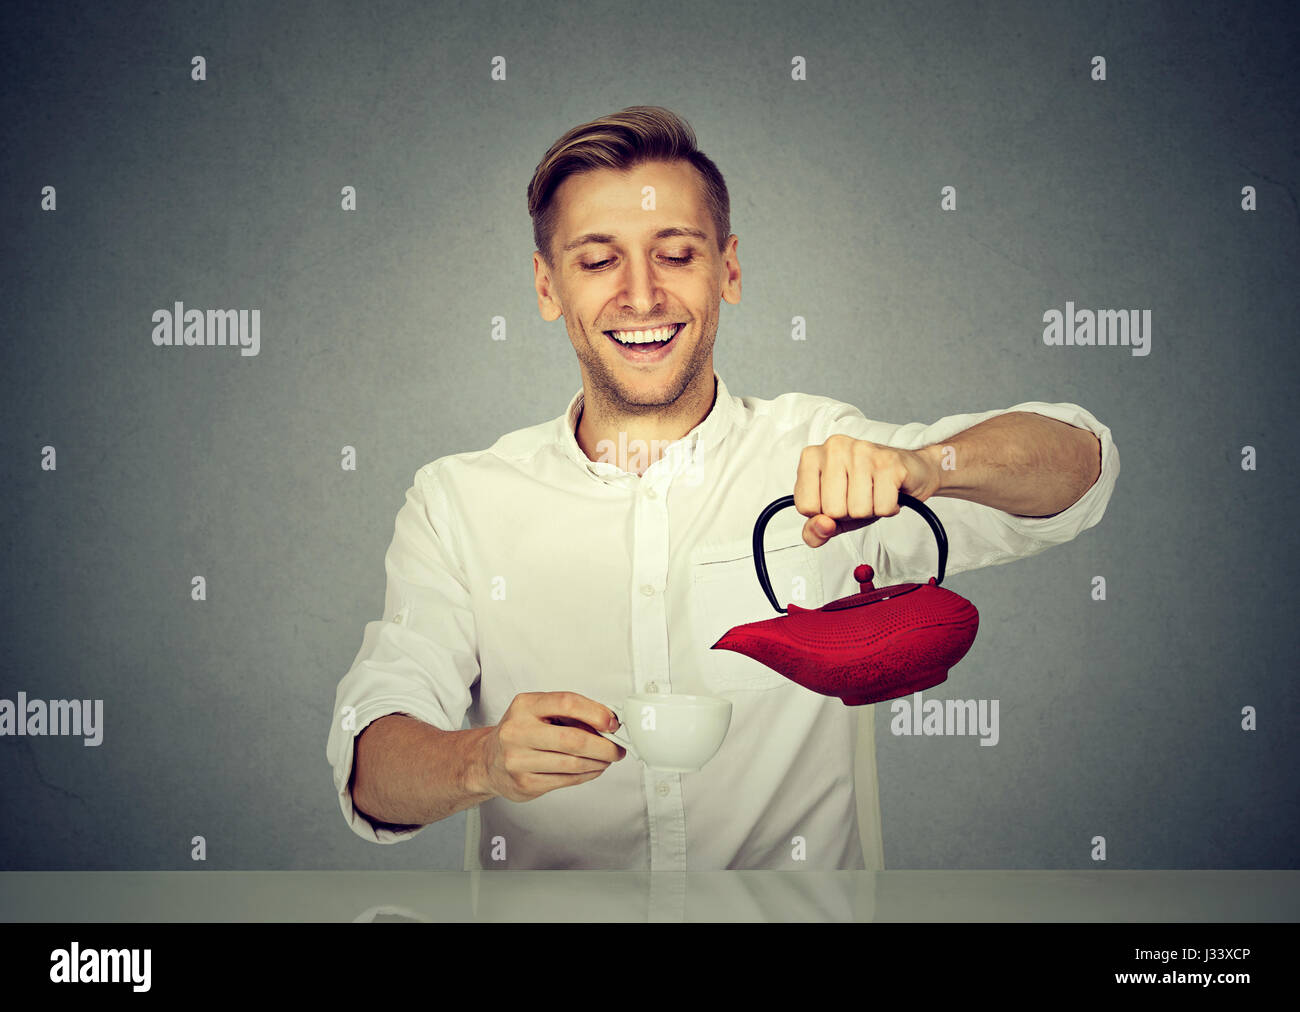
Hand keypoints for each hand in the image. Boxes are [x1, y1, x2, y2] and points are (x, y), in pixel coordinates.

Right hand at [478, 692, 624, 802]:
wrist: (487, 761)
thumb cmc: (521, 732)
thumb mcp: (539, 711)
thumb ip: (571, 713)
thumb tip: (609, 723)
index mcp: (525, 705)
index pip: (566, 703)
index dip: (596, 713)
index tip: (613, 722)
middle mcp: (517, 731)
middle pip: (573, 740)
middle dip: (604, 746)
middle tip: (617, 748)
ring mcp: (518, 760)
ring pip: (572, 763)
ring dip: (598, 763)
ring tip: (607, 759)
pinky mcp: (524, 783)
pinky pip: (566, 780)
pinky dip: (587, 775)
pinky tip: (593, 769)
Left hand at [795, 435, 939, 546]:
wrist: (910, 471)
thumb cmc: (866, 489)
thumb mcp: (833, 514)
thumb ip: (815, 529)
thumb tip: (822, 526)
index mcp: (812, 456)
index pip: (805, 506)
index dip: (824, 514)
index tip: (838, 499)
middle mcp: (834, 447)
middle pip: (832, 510)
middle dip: (849, 514)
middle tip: (859, 496)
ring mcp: (862, 451)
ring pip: (857, 509)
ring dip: (870, 510)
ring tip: (874, 494)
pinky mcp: (889, 462)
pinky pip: (882, 507)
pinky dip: (888, 508)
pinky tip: (888, 492)